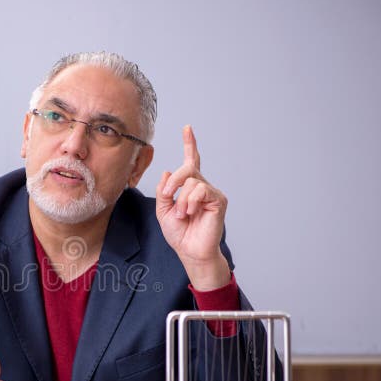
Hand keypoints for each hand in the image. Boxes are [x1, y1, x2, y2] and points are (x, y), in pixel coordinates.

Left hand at [155, 125, 230, 289]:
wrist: (190, 251)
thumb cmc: (179, 233)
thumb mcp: (162, 211)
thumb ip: (164, 191)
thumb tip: (167, 172)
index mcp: (189, 188)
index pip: (191, 162)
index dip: (190, 144)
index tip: (187, 128)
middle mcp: (202, 187)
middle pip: (188, 168)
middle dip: (175, 180)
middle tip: (168, 194)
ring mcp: (211, 193)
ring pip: (192, 181)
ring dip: (181, 198)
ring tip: (181, 214)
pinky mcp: (218, 201)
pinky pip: (202, 190)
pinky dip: (191, 201)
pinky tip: (189, 212)